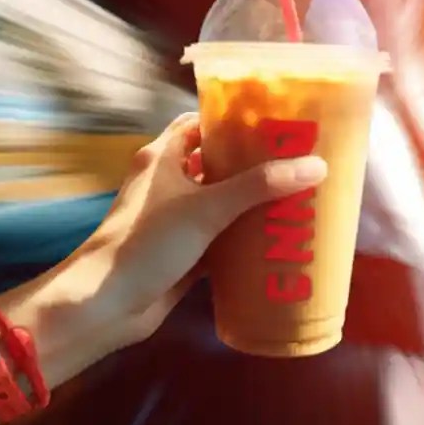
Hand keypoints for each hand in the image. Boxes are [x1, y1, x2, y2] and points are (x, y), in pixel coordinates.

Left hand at [67, 113, 327, 345]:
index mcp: (162, 157)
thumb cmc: (147, 243)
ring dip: (252, 202)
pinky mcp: (183, 253)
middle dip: (254, 163)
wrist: (106, 305)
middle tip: (299, 160)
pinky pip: (220, 238)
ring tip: (298, 195)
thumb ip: (259, 186)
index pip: (200, 123)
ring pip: (219, 202)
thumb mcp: (206, 208)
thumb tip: (317, 165)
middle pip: (216, 162)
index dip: (234, 119)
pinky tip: (277, 238)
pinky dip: (244, 238)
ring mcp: (175, 220)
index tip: (276, 121)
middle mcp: (167, 183)